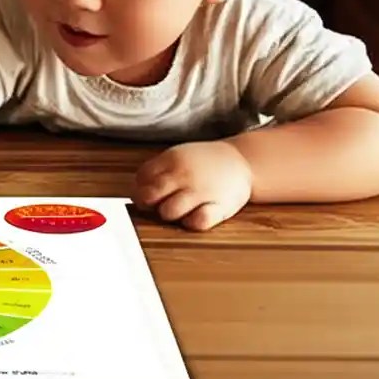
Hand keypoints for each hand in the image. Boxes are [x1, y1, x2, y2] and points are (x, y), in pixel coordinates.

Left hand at [133, 141, 252, 230]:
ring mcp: (201, 191)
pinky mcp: (220, 207)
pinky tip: (197, 215)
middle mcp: (183, 175)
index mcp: (171, 160)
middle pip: (148, 196)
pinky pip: (198, 222)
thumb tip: (135, 191)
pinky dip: (193, 222)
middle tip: (161, 203)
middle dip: (149, 204)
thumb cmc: (203, 163)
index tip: (152, 192)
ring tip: (181, 209)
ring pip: (168, 211)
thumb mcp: (177, 156)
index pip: (141, 180)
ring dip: (169, 214)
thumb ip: (155, 171)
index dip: (142, 189)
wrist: (243, 160)